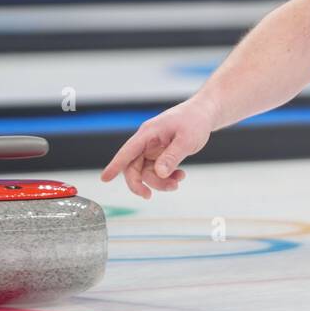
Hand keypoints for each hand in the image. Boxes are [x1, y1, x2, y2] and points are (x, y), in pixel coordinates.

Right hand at [100, 97, 216, 198]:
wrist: (204, 114)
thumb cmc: (194, 121)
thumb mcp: (187, 139)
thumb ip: (172, 156)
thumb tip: (159, 173)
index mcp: (148, 133)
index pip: (127, 151)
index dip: (115, 165)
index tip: (104, 179)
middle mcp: (147, 142)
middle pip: (134, 167)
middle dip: (141, 183)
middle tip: (149, 196)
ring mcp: (153, 149)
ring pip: (147, 173)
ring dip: (160, 182)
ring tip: (178, 181)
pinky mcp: (161, 154)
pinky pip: (158, 171)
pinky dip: (167, 177)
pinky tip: (180, 176)